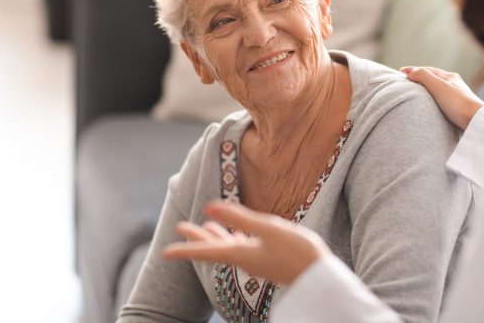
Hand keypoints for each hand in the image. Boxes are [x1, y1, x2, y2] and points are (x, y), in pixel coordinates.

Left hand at [162, 201, 329, 284]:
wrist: (318, 276)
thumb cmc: (297, 251)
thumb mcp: (269, 229)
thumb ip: (240, 217)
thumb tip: (209, 206)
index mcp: (241, 253)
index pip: (206, 251)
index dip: (186, 250)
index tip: (165, 252)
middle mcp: (244, 258)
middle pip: (214, 248)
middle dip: (196, 238)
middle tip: (180, 228)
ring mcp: (256, 259)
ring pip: (227, 247)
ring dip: (213, 236)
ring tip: (203, 227)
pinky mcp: (266, 257)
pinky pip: (241, 247)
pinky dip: (232, 237)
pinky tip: (235, 232)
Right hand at [401, 66, 483, 129]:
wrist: (476, 121)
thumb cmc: (457, 103)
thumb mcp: (438, 86)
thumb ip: (423, 76)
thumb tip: (410, 72)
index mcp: (450, 77)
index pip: (428, 70)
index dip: (414, 70)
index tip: (401, 72)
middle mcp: (455, 85)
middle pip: (434, 78)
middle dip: (420, 77)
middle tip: (407, 80)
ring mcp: (457, 97)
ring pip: (438, 89)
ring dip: (427, 88)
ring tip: (417, 92)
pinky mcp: (459, 109)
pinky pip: (442, 99)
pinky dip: (433, 98)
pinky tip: (431, 105)